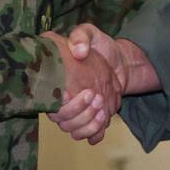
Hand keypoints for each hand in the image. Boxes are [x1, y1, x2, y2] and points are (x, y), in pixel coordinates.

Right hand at [44, 30, 121, 144]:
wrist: (120, 60)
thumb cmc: (99, 46)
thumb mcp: (90, 34)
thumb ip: (81, 36)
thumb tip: (78, 51)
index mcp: (57, 84)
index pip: (50, 104)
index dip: (62, 104)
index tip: (76, 92)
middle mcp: (64, 102)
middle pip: (62, 121)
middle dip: (79, 113)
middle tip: (95, 96)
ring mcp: (79, 113)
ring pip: (74, 131)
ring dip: (88, 124)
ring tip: (101, 109)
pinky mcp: (93, 119)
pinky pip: (89, 136)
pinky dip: (95, 133)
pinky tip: (103, 119)